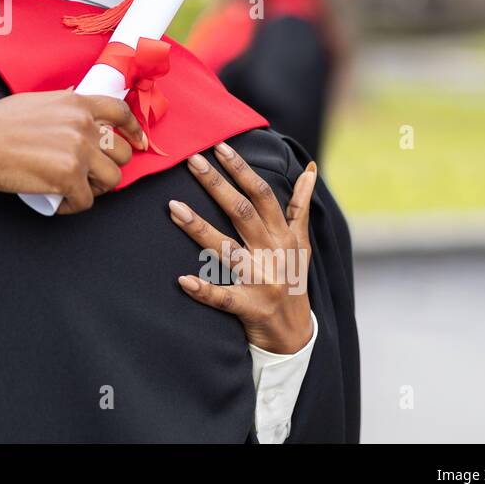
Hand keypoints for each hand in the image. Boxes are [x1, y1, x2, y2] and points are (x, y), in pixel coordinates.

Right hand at [0, 90, 146, 213]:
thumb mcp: (36, 103)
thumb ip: (63, 109)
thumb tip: (75, 116)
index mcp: (76, 104)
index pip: (121, 113)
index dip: (134, 130)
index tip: (139, 143)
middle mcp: (83, 125)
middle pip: (122, 153)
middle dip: (109, 167)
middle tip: (90, 176)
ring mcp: (79, 152)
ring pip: (112, 180)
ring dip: (96, 188)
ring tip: (74, 190)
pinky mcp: (69, 179)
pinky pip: (86, 201)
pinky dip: (72, 206)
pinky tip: (56, 202)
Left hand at [168, 142, 315, 353]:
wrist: (296, 337)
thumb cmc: (292, 281)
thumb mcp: (301, 244)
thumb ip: (300, 207)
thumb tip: (311, 168)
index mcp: (284, 236)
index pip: (262, 195)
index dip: (242, 170)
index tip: (219, 146)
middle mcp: (274, 254)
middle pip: (243, 213)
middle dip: (217, 185)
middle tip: (192, 160)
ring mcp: (263, 281)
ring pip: (227, 250)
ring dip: (199, 228)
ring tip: (173, 208)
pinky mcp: (252, 309)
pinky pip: (225, 298)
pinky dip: (205, 290)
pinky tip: (183, 280)